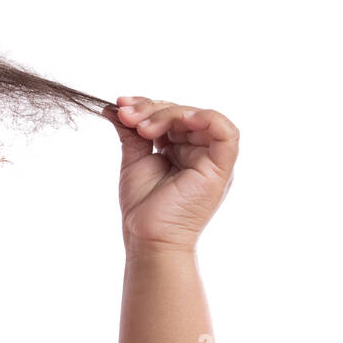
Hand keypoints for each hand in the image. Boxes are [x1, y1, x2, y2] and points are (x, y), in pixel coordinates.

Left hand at [105, 97, 239, 253]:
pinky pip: (226, 133)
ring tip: (142, 127)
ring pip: (199, 117)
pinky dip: (205, 118)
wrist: (148, 237)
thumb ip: (132, 132)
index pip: (170, 116)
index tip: (120, 106)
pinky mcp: (221, 168)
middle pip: (183, 113)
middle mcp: (200, 152)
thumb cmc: (144, 206)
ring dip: (168, 114)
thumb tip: (116, 107)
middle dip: (152, 109)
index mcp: (183, 150)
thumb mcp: (135, 160)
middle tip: (126, 115)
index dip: (147, 106)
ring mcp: (213, 159)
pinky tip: (180, 119)